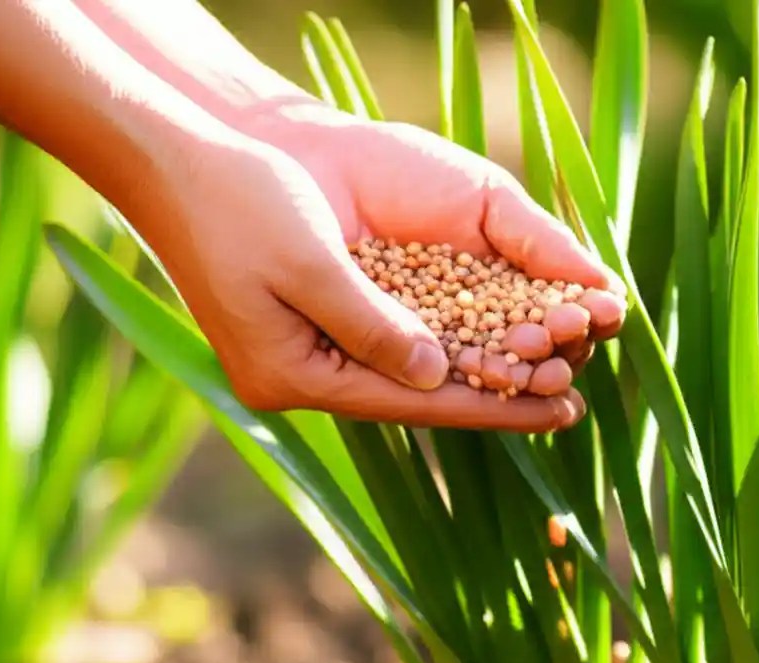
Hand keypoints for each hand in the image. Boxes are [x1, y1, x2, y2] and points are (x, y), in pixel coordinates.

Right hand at [149, 128, 620, 431]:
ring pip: (419, 360)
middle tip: (572, 399)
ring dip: (485, 360)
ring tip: (555, 366)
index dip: (490, 407)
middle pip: (422, 390)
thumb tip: (436, 375)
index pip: (411, 402)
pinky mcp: (328, 307)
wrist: (186, 153)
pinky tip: (506, 326)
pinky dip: (457, 327)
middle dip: (497, 390)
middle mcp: (308, 369)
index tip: (554, 412)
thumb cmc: (236, 202)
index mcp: (291, 376)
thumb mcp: (306, 264)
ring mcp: (315, 340)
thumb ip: (370, 325)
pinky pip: (405, 326)